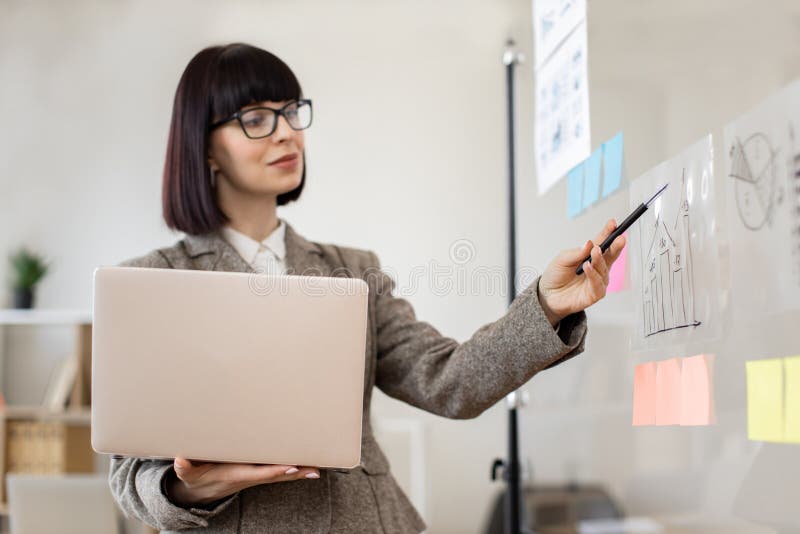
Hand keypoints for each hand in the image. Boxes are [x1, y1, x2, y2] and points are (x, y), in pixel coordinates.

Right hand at [166, 457, 320, 506]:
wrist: (202, 489)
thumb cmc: (197, 477)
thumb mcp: (188, 473)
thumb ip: (184, 468)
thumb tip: (179, 460)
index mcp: (237, 474)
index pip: (260, 473)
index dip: (275, 471)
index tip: (290, 467)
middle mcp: (251, 476)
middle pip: (277, 475)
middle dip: (295, 472)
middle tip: (315, 469)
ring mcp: (256, 475)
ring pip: (281, 473)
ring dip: (299, 470)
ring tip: (318, 466)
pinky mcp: (258, 471)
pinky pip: (278, 469)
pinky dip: (293, 467)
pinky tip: (308, 464)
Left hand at [538, 219, 625, 324]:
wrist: (547, 296)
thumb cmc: (555, 276)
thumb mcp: (561, 259)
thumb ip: (576, 252)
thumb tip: (589, 243)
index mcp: (589, 256)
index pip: (602, 243)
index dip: (608, 233)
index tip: (613, 224)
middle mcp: (596, 268)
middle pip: (610, 256)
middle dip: (615, 246)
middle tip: (618, 238)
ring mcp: (597, 281)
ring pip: (604, 269)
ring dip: (600, 260)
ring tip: (594, 253)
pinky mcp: (594, 294)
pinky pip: (598, 284)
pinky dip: (594, 275)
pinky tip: (588, 267)